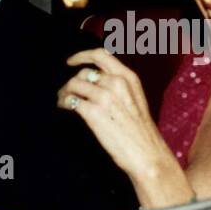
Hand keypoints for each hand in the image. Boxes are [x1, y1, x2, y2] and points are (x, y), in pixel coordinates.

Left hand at [57, 48, 171, 178]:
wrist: (147, 154)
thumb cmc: (142, 133)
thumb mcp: (136, 100)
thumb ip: (119, 88)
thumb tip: (97, 84)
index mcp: (129, 78)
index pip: (102, 55)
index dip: (82, 56)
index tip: (71, 62)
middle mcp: (117, 83)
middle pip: (85, 73)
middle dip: (72, 81)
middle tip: (66, 91)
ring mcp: (105, 97)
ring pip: (74, 84)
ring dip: (65, 92)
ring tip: (63, 100)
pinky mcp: (94, 113)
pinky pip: (71, 100)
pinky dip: (64, 102)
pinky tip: (65, 107)